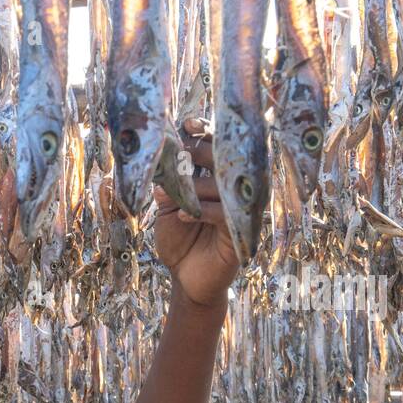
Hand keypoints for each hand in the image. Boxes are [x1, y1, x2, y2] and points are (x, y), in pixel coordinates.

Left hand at [153, 118, 241, 309]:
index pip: (215, 145)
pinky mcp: (240, 229)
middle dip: (199, 152)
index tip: (186, 123)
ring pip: (224, 183)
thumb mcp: (168, 209)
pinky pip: (224, 212)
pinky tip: (183, 215)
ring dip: (196, 186)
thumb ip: (168, 186)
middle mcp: (231, 187)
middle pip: (224, 156)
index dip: (203, 131)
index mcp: (215, 177)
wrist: (186, 279)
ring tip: (173, 196)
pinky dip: (202, 210)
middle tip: (180, 157)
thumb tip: (163, 165)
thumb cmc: (179, 241)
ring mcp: (239, 207)